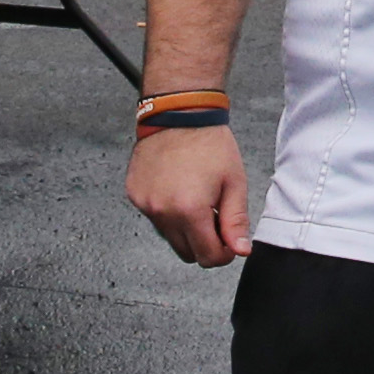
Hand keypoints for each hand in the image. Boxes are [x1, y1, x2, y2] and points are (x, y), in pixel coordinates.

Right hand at [126, 126, 251, 265]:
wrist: (179, 117)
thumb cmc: (210, 145)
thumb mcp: (234, 184)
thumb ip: (236, 222)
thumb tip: (240, 250)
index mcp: (189, 211)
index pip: (206, 256)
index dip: (223, 254)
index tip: (231, 243)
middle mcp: (161, 212)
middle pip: (186, 253)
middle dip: (205, 243)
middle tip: (216, 218)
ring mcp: (144, 205)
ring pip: (169, 237)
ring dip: (186, 230)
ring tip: (199, 201)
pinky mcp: (134, 196)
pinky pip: (154, 218)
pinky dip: (169, 214)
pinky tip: (180, 192)